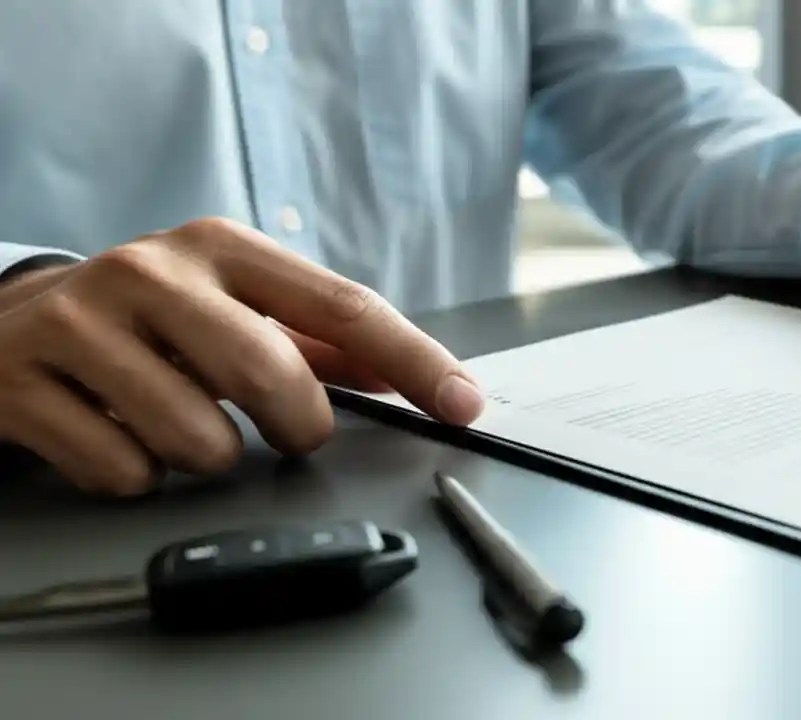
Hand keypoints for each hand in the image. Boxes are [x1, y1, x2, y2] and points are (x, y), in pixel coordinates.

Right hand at [0, 218, 484, 495]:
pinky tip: (114, 437)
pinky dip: (137, 476)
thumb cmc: (144, 322)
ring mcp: (81, 323)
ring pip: (200, 438)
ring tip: (177, 425)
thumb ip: (319, 340)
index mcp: (222, 248)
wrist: (1, 326)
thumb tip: (411, 375)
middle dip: (296, 427)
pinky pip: (123, 472)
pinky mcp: (23, 381)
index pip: (344, 306)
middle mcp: (152, 271)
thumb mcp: (229, 306)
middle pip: (272, 374)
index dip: (414, 361)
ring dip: (209, 458)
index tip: (465, 404)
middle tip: (282, 430)